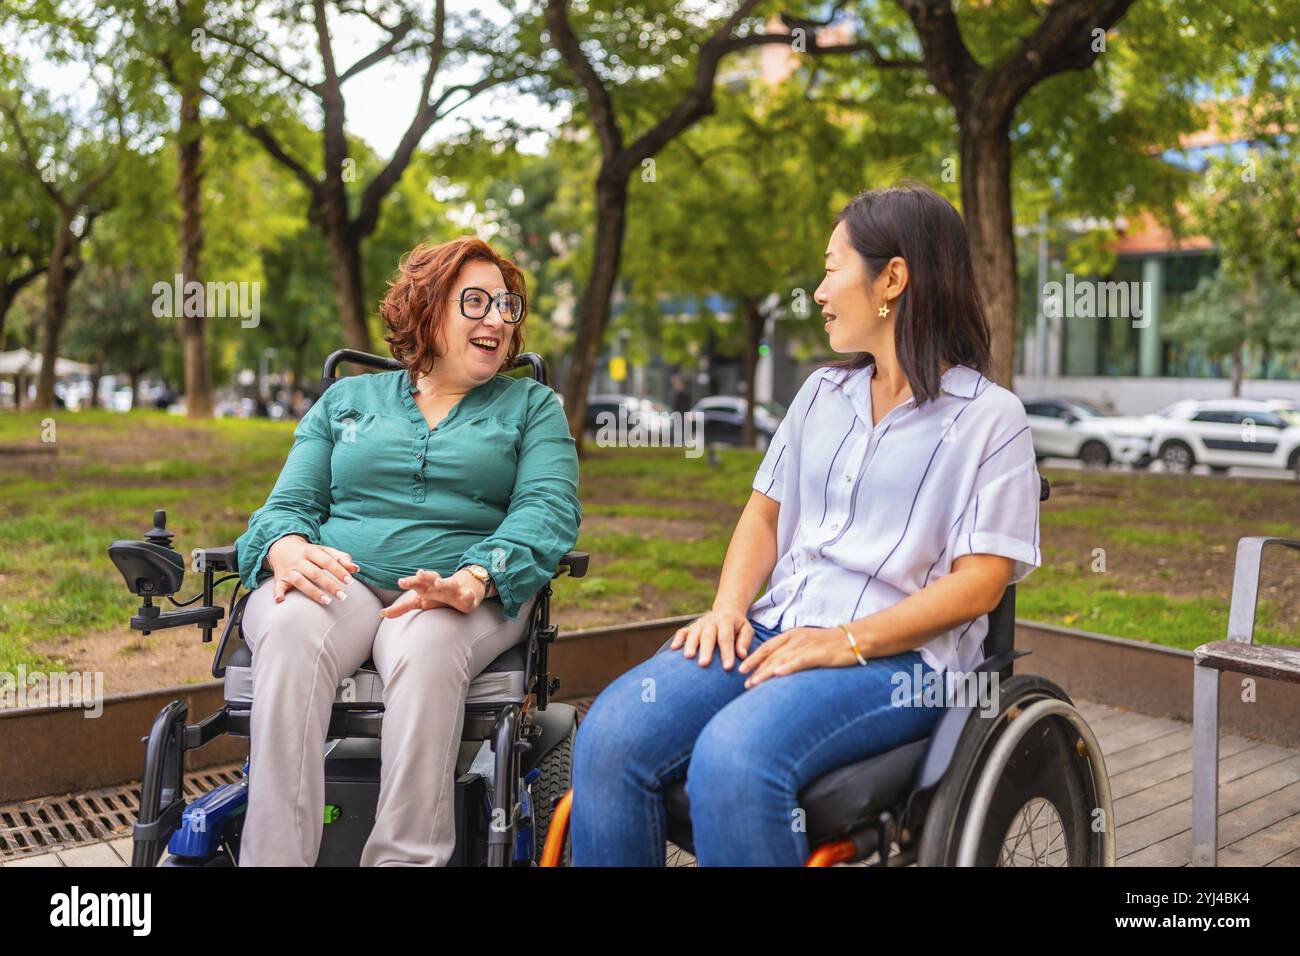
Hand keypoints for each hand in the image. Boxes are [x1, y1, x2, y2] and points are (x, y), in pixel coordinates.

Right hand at [266, 535, 359, 605]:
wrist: (281, 547)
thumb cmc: (309, 552)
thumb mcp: (323, 551)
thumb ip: (340, 558)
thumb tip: (355, 568)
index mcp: (311, 551)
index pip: (327, 561)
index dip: (338, 570)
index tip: (349, 581)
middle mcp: (299, 560)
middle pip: (316, 573)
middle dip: (330, 585)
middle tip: (343, 596)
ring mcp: (289, 570)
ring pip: (300, 581)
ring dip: (313, 592)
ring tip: (327, 601)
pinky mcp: (280, 578)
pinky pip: (278, 586)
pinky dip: (278, 593)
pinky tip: (281, 600)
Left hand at [380, 568, 485, 617]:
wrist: (466, 588)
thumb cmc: (438, 596)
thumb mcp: (420, 601)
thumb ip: (402, 607)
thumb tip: (382, 614)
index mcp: (427, 587)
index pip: (416, 582)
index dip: (409, 582)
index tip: (400, 582)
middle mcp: (439, 585)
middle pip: (431, 579)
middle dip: (424, 577)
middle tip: (419, 573)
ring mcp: (453, 589)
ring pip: (449, 584)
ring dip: (444, 582)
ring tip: (438, 582)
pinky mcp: (466, 596)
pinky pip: (468, 596)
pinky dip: (469, 595)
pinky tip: (468, 593)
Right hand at [669, 608, 753, 669]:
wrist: (726, 610)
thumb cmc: (738, 625)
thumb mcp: (746, 629)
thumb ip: (744, 641)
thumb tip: (742, 655)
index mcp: (726, 621)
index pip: (726, 638)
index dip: (727, 653)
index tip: (728, 667)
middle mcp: (711, 621)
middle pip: (708, 636)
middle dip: (706, 650)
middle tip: (704, 664)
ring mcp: (699, 624)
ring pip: (693, 634)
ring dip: (690, 645)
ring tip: (688, 657)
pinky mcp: (691, 627)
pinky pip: (682, 632)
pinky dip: (677, 639)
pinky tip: (673, 649)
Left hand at [737, 626, 858, 687]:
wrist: (855, 639)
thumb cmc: (831, 645)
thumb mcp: (807, 644)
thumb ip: (792, 652)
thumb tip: (777, 666)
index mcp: (792, 635)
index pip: (768, 647)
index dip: (754, 658)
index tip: (742, 669)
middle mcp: (797, 638)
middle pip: (772, 654)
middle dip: (756, 668)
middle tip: (744, 681)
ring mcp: (807, 645)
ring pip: (782, 659)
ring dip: (766, 671)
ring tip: (754, 683)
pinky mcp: (819, 653)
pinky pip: (800, 660)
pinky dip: (788, 667)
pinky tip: (778, 674)